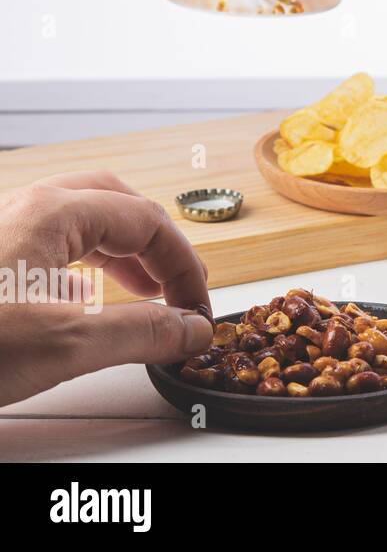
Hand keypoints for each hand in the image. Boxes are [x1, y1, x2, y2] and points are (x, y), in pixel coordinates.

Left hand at [0, 171, 210, 406]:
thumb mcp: (65, 346)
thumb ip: (143, 333)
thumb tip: (191, 331)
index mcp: (54, 211)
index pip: (149, 222)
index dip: (185, 267)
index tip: (196, 312)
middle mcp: (25, 208)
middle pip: (115, 204)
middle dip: (155, 245)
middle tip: (178, 286)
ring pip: (80, 220)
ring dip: (120, 253)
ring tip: (141, 291)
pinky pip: (47, 243)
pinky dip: (83, 265)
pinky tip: (80, 300)